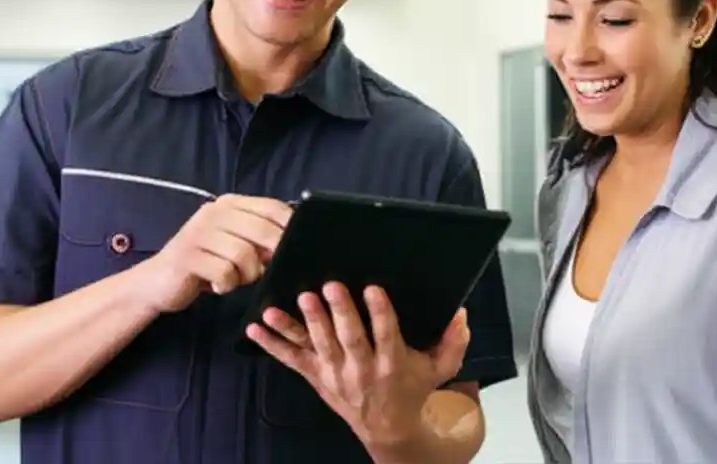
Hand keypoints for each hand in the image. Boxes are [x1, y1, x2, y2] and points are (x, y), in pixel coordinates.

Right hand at [136, 194, 292, 313]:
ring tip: (236, 278)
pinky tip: (218, 286)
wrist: (157, 282)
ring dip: (247, 274)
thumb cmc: (205, 264)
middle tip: (263, 270)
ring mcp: (198, 232)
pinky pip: (224, 273)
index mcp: (229, 204)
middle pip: (262, 230)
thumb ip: (260, 238)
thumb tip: (296, 240)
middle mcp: (213, 212)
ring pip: (245, 255)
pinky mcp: (187, 256)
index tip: (297, 246)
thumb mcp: (234, 244)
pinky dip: (227, 285)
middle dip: (271, 255)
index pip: (272, 207)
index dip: (290, 226)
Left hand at [247, 282, 470, 450]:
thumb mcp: (439, 369)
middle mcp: (362, 369)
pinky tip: (255, 326)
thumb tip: (461, 313)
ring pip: (318, 345)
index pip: (386, 335)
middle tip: (329, 287)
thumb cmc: (412, 389)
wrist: (387, 429)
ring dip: (305, 322)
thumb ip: (453, 342)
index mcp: (392, 364)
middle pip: (349, 338)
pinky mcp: (315, 376)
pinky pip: (290, 359)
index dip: (380, 312)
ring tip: (296, 299)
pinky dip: (271, 344)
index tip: (374, 289)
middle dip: (339, 312)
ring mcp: (335, 374)